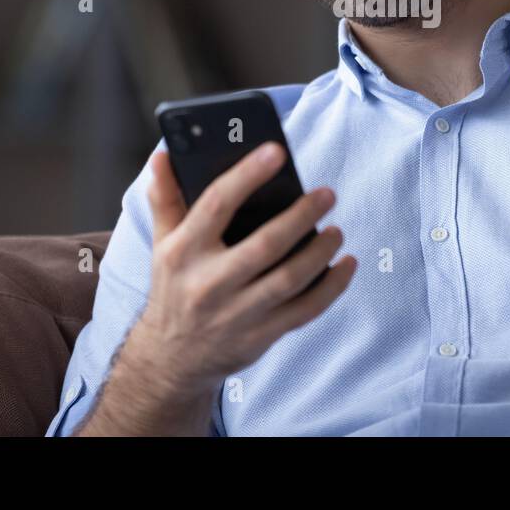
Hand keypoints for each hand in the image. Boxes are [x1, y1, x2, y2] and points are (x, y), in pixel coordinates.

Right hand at [137, 142, 356, 399]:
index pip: (216, 204)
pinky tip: (346, 264)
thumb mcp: (162, 244)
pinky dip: (332, 287)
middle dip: (300, 216)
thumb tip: (163, 156)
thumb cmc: (174, 287)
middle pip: (264, 245)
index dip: (247, 175)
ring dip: (320, 251)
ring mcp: (236, 313)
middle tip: (327, 194)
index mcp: (182, 251)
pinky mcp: (260, 336)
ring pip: (289, 279)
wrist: (172, 358)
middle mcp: (208, 283)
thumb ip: (166, 199)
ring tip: (336, 231)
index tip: (277, 151)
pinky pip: (305, 310)